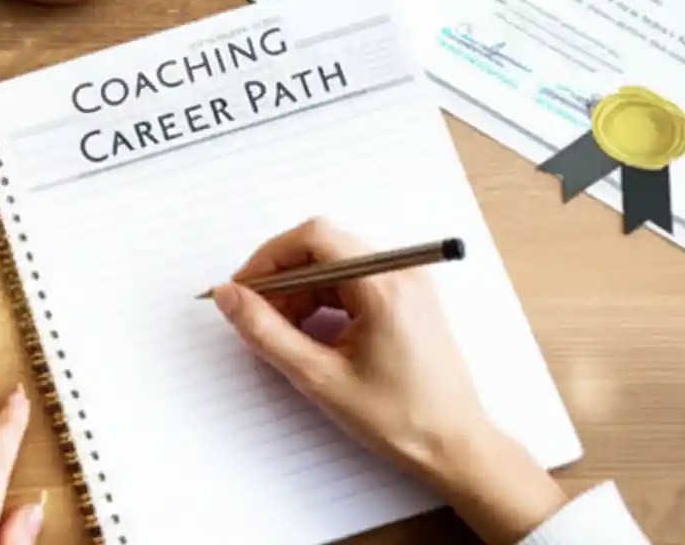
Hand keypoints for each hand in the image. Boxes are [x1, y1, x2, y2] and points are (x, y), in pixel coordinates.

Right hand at [212, 218, 567, 543]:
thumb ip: (266, 331)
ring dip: (302, 290)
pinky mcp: (409, 298)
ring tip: (284, 332)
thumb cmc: (399, 419)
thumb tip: (229, 297)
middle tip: (257, 315)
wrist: (455, 447)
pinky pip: (355, 281)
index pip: (315, 238)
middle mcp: (402, 273)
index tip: (244, 289)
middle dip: (283, 277)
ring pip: (336, 265)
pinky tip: (312, 334)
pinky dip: (325, 300)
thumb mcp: (318, 377)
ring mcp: (409, 283)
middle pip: (324, 248)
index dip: (269, 258)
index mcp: (384, 286)